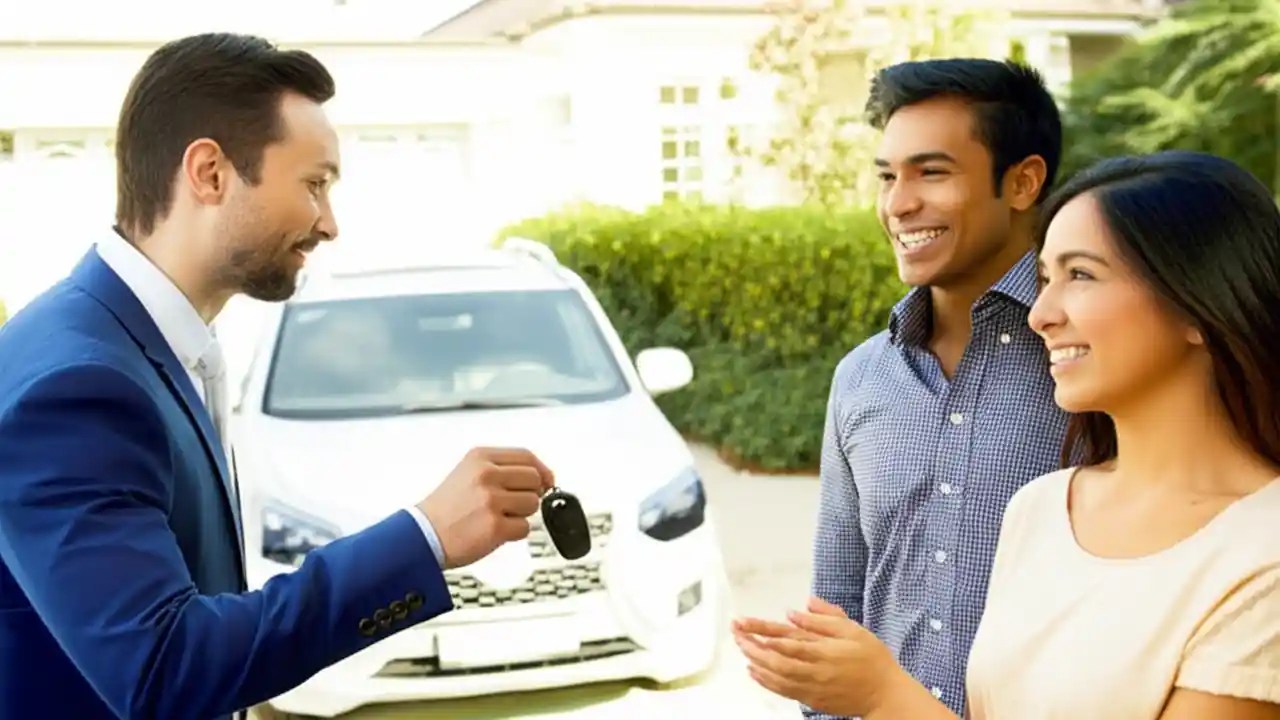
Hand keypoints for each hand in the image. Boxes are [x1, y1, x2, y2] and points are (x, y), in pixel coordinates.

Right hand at [418, 447, 554, 568]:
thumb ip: (503, 469)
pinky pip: (524, 528)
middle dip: (529, 494)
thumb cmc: (447, 508)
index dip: (540, 470)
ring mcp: (491, 500)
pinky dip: (513, 533)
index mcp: (480, 457)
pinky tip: (493, 532)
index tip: (545, 481)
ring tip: (496, 518)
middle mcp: (486, 475)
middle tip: (510, 505)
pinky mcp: (495, 526)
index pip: (526, 456)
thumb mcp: (469, 472)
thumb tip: (545, 478)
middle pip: (534, 479)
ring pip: (533, 504)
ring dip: (520, 515)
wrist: (423, 535)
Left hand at [732, 596, 914, 717]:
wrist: (885, 694)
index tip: (745, 625)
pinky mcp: (812, 699)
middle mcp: (815, 670)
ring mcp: (812, 687)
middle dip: (752, 647)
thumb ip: (825, 619)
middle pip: (776, 660)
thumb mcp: (854, 630)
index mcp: (825, 650)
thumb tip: (796, 610)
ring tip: (741, 648)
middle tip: (736, 635)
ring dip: (756, 663)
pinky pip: (783, 691)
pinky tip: (754, 671)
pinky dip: (766, 681)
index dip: (764, 634)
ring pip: (776, 677)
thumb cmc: (871, 658)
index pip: (789, 641)